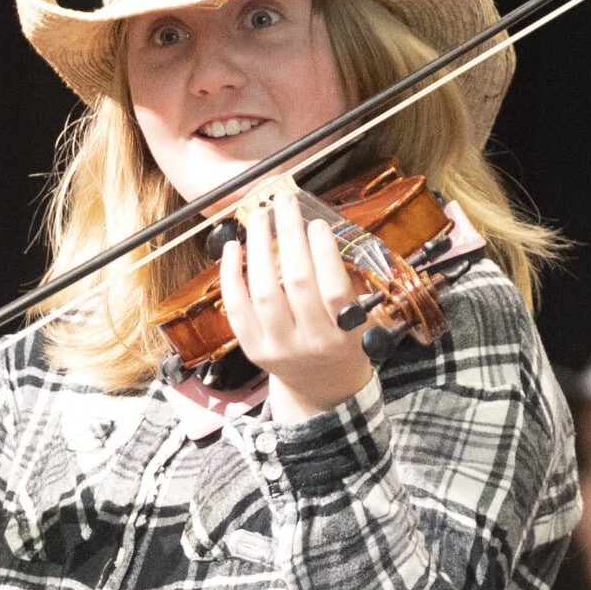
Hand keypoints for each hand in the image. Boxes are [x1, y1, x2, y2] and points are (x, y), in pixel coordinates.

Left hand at [219, 190, 371, 421]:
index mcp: (344, 334)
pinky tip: (233, 247)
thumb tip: (319, 231)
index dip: (323, 253)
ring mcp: (278, 347)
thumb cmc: (342, 342)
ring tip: (260, 218)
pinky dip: (231, 275)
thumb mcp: (360, 320)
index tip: (317, 223)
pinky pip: (235, 307)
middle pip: (296, 282)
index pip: (332, 289)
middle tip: (285, 202)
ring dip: (259, 248)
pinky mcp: (253, 349)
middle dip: (290, 235)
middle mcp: (311, 342)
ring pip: (263, 291)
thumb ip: (347, 284)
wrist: (321, 387)